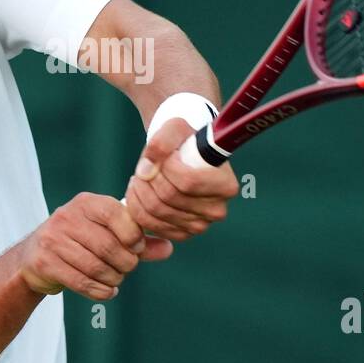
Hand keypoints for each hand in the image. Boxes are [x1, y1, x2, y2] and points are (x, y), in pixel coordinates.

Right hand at [17, 192, 173, 299]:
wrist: (34, 256)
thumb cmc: (80, 242)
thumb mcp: (108, 233)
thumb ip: (139, 241)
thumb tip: (168, 248)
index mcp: (86, 203)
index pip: (117, 214)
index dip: (133, 235)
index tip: (137, 248)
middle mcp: (67, 216)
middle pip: (109, 246)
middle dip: (126, 263)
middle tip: (127, 268)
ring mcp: (53, 239)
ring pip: (96, 267)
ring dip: (114, 279)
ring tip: (116, 279)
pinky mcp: (45, 262)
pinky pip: (82, 282)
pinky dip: (101, 291)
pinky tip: (107, 291)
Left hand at [123, 118, 238, 240]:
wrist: (185, 160)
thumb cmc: (185, 142)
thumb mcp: (176, 129)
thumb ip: (162, 142)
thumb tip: (145, 170)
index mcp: (225, 185)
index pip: (188, 181)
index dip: (166, 167)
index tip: (163, 156)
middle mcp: (217, 210)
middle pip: (169, 197)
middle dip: (148, 179)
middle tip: (142, 167)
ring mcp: (200, 225)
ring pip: (156, 212)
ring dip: (139, 192)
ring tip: (139, 178)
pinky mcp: (182, 234)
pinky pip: (151, 225)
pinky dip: (137, 208)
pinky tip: (140, 193)